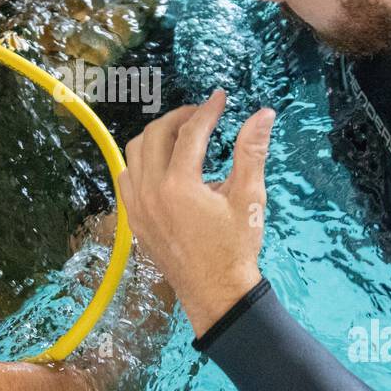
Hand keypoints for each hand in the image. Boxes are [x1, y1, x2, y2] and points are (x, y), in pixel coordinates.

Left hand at [117, 88, 274, 337]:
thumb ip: (252, 152)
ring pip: (134, 153)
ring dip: (156, 136)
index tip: (220, 97)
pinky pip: (127, 178)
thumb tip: (263, 114)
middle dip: (179, 118)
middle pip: (155, 135)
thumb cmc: (236, 248)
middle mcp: (151, 192)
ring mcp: (138, 207)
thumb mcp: (249, 198)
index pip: (190, 133)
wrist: (216, 293)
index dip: (207, 110)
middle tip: (202, 114)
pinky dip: (141, 161)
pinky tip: (162, 163)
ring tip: (182, 133)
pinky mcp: (135, 220)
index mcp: (179, 185)